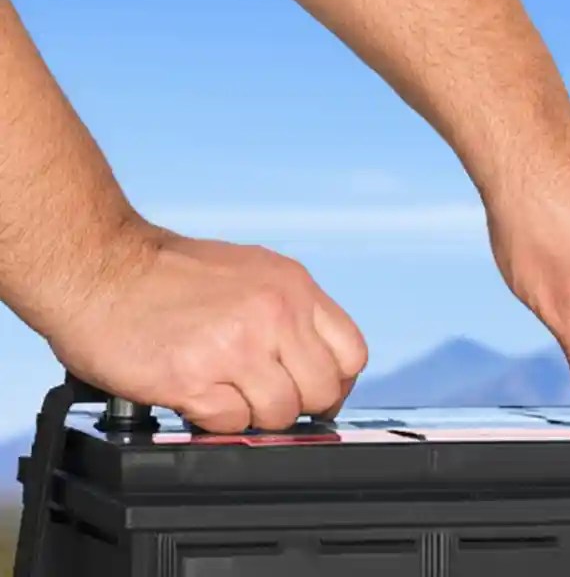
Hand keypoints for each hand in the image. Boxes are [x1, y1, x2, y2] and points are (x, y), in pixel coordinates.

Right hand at [45, 223, 367, 432]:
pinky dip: (214, 419)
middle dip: (296, 404)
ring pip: (281, 413)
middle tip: (263, 396)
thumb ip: (289, 311)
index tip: (312, 389)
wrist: (96, 266)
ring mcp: (236, 347)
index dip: (334, 381)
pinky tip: (195, 393)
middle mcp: (274, 314)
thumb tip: (315, 360)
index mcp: (293, 287)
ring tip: (223, 391)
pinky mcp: (194, 377)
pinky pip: (231, 424)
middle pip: (323, 391)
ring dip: (252, 414)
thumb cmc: (165, 273)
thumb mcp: (251, 272)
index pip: (352, 354)